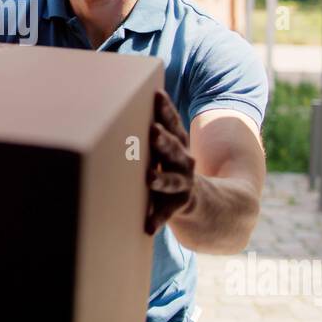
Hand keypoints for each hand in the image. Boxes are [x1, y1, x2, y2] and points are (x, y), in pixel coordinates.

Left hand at [146, 90, 196, 234]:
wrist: (201, 199)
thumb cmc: (169, 165)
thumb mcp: (166, 147)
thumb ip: (153, 129)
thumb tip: (120, 97)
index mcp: (178, 143)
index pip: (173, 123)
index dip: (165, 109)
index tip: (157, 94)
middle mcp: (183, 161)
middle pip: (173, 148)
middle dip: (163, 139)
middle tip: (152, 131)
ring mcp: (182, 184)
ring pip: (171, 180)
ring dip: (160, 179)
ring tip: (149, 178)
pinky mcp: (178, 205)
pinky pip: (167, 213)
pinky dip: (157, 219)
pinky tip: (148, 226)